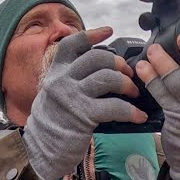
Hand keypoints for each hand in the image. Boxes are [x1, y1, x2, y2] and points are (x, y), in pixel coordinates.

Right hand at [23, 27, 147, 179]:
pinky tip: (137, 116)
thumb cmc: (54, 121)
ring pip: (108, 78)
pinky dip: (130, 111)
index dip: (91, 35)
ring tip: (134, 93)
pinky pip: (114, 107)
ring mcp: (72, 96)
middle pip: (96, 58)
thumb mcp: (55, 92)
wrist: (41, 148)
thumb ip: (71, 78)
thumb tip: (102, 67)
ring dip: (127, 84)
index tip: (109, 30)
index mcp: (55, 71)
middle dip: (118, 63)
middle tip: (128, 74)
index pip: (72, 44)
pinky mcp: (83, 115)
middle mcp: (62, 80)